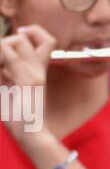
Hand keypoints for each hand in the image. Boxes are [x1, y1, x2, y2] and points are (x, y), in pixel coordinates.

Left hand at [0, 23, 53, 146]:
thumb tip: (0, 65)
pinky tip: (0, 73)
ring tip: (0, 71)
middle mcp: (38, 69)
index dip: (32, 33)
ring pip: (16, 41)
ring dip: (1, 49)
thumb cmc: (21, 118)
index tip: (19, 36)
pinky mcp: (28, 80)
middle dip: (4, 43)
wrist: (34, 136)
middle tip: (0, 65)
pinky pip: (8, 54)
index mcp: (38, 71)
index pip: (46, 40)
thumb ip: (5, 74)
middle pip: (23, 38)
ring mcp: (34, 73)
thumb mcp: (9, 90)